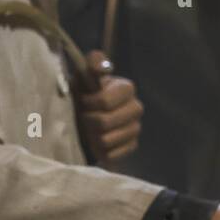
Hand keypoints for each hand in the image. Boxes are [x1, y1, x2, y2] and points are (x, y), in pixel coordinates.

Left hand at [75, 50, 142, 166]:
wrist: (88, 115)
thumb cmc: (85, 92)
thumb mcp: (84, 75)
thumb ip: (92, 64)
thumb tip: (102, 67)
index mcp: (127, 88)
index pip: (105, 102)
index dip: (88, 103)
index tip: (83, 101)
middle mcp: (136, 108)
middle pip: (105, 123)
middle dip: (89, 121)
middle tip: (84, 117)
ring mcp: (135, 129)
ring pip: (106, 140)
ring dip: (91, 137)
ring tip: (89, 129)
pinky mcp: (131, 147)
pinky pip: (110, 155)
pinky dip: (98, 150)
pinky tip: (96, 141)